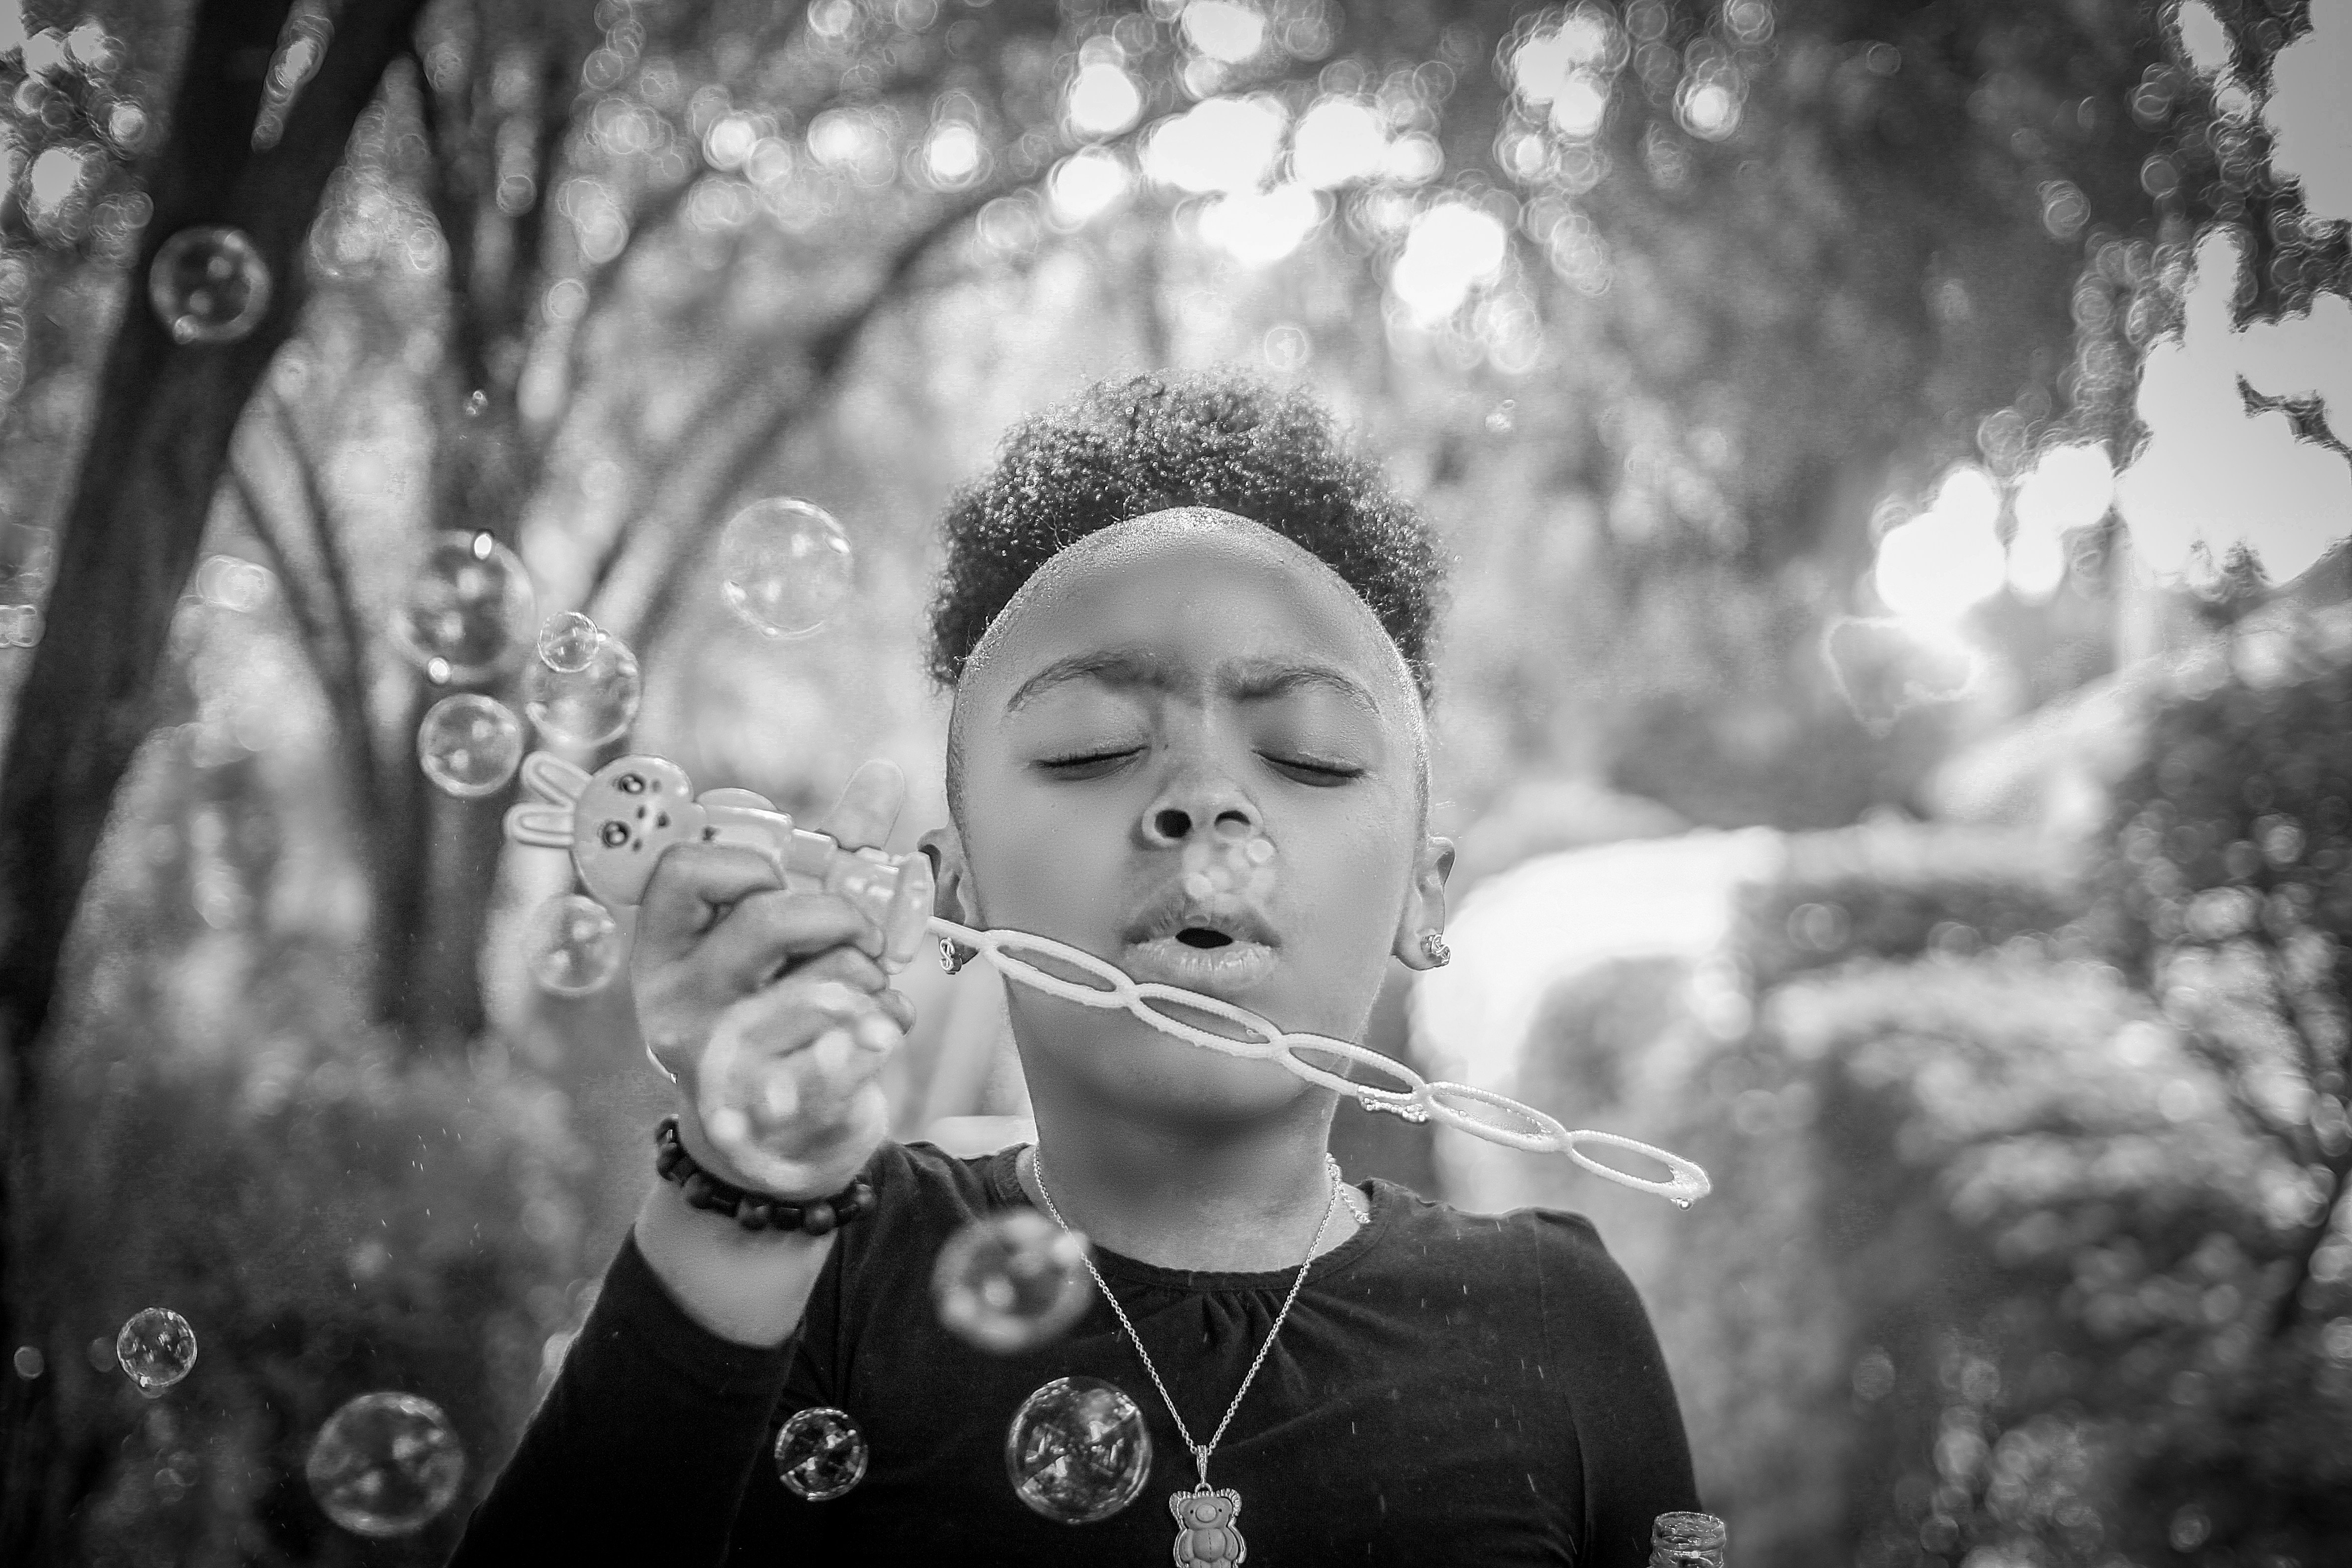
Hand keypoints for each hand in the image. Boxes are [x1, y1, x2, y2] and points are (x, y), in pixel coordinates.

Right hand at [631, 760, 913, 1196]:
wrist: (773, 1132)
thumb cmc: (779, 1000)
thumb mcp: (791, 926)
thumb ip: (832, 852)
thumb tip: (883, 772)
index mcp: (662, 949)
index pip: (683, 871)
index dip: (748, 862)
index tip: (777, 880)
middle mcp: (676, 1002)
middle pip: (769, 920)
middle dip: (836, 916)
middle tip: (855, 934)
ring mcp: (723, 1059)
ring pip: (826, 979)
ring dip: (867, 973)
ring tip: (859, 988)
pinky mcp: (779, 1105)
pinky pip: (860, 1038)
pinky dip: (890, 1019)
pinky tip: (880, 1026)